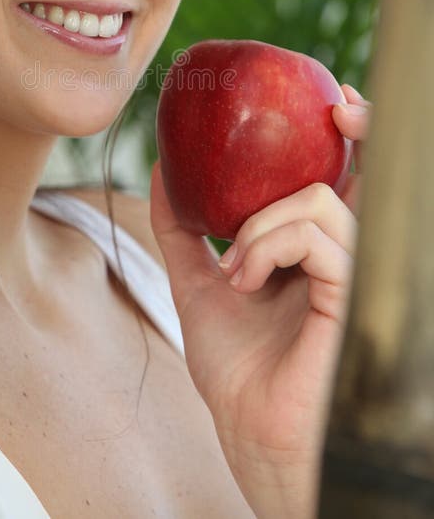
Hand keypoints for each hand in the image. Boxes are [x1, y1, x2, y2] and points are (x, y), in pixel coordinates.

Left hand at [150, 88, 369, 518]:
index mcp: (318, 251)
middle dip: (360, 130)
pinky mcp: (354, 295)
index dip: (352, 135)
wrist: (250, 431)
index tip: (328, 101)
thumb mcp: (199, 284)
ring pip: (321, 202)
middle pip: (370, 177)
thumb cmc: (238, 368)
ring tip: (236, 266)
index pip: (347, 180)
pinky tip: (245, 279)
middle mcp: (345, 256)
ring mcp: (354, 274)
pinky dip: (269, 246)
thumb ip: (183, 229)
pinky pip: (318, 237)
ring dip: (262, 224)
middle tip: (333, 107)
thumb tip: (162, 168)